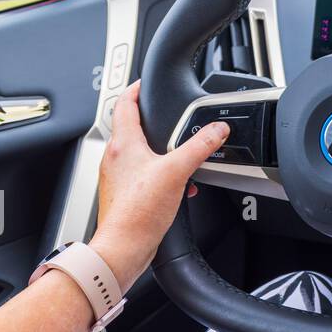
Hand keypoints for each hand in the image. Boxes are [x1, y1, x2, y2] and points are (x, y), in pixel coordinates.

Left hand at [89, 81, 228, 293]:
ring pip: (139, 152)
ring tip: (180, 155)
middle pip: (132, 127)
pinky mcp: (124, 193)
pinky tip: (178, 185)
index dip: (136, 89)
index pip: (124, 103)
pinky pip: (142, 173)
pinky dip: (160, 172)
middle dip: (154, 122)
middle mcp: (115, 157)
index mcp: (123, 144)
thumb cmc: (138, 211)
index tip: (146, 83)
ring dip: (160, 150)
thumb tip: (216, 129)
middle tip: (171, 118)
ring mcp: (118, 176)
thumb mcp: (177, 171)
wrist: (123, 247)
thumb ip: (199, 146)